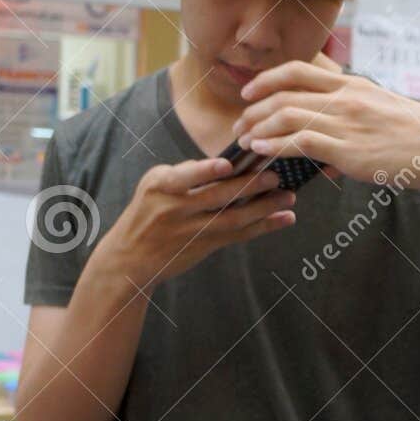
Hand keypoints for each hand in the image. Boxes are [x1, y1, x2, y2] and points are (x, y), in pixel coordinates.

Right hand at [97, 157, 294, 293]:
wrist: (130, 257)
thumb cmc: (147, 212)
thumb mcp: (154, 186)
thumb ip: (186, 174)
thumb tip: (229, 163)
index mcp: (161, 185)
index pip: (185, 176)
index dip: (205, 171)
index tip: (226, 165)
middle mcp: (175, 208)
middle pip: (216, 196)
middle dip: (248, 186)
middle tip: (275, 177)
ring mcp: (191, 229)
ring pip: (232, 218)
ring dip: (264, 208)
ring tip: (289, 197)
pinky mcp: (205, 245)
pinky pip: (239, 235)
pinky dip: (263, 226)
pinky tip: (284, 219)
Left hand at [230, 57, 419, 198]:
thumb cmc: (417, 137)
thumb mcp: (380, 118)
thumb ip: (351, 128)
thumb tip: (328, 161)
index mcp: (352, 85)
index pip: (299, 71)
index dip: (266, 79)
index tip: (248, 92)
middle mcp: (346, 98)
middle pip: (284, 93)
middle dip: (254, 110)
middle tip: (240, 125)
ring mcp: (347, 122)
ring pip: (287, 115)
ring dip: (258, 128)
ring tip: (244, 141)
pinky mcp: (349, 149)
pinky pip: (301, 142)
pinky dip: (274, 145)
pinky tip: (261, 151)